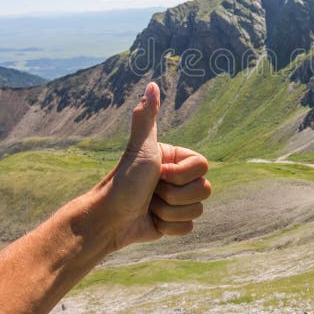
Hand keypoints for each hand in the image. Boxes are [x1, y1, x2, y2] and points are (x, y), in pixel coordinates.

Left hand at [96, 82, 211, 250]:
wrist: (108, 219)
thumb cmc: (123, 181)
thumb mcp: (140, 148)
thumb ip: (147, 117)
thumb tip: (152, 84)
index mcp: (176, 159)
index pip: (203, 167)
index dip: (182, 174)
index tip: (159, 173)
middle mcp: (179, 179)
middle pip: (204, 190)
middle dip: (175, 195)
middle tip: (152, 191)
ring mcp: (178, 202)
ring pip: (197, 211)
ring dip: (169, 212)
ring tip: (149, 206)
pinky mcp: (173, 223)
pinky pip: (188, 229)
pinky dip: (168, 227)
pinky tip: (151, 220)